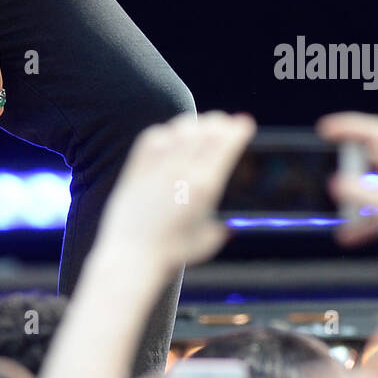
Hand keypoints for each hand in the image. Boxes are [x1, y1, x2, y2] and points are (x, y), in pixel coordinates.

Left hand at [96, 110, 255, 273]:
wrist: (133, 255)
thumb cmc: (171, 253)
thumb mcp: (208, 241)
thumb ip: (220, 227)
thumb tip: (227, 224)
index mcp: (205, 186)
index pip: (226, 144)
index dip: (238, 129)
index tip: (244, 123)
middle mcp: (182, 171)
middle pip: (206, 131)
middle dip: (220, 122)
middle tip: (225, 122)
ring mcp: (158, 166)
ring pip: (181, 129)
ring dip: (195, 124)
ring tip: (201, 126)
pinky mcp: (137, 167)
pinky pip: (154, 136)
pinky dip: (167, 132)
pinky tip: (171, 136)